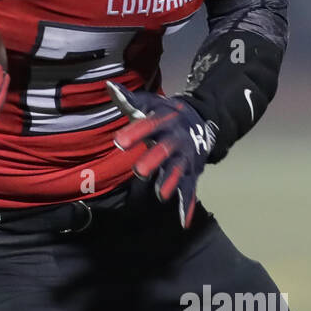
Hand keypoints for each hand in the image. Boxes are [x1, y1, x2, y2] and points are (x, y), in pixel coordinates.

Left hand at [106, 82, 217, 227]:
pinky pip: (190, 190)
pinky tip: (183, 222)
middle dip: (154, 160)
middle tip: (139, 171)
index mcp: (165, 121)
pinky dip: (188, 207)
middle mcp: (177, 140)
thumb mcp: (150, 103)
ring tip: (161, 195)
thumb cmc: (165, 113)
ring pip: (178, 171)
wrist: (200, 120)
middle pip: (165, 150)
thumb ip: (129, 99)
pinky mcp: (192, 173)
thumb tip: (109, 87)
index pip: (149, 125)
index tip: (119, 142)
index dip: (136, 133)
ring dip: (171, 182)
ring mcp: (185, 158)